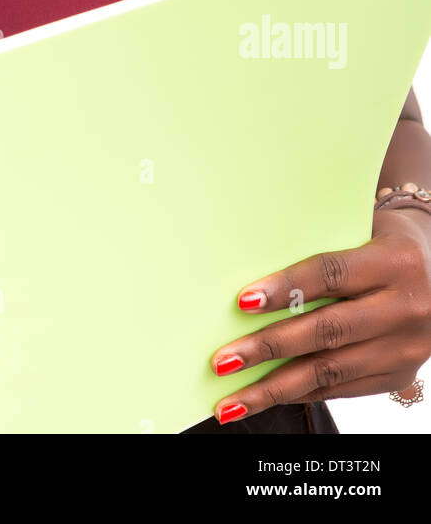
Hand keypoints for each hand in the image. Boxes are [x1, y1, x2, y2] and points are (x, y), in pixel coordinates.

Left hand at [209, 207, 430, 423]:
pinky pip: (341, 388)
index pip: (331, 274)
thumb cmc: (381, 240)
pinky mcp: (399, 375)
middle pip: (326, 330)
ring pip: (330, 371)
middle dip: (268, 348)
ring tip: (233, 399)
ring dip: (275, 387)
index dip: (285, 287)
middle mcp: (406, 308)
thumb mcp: (360, 230)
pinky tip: (267, 396)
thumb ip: (318, 251)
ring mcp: (405, 348)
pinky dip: (301, 393)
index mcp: (396, 262)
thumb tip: (252, 282)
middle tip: (224, 360)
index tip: (242, 301)